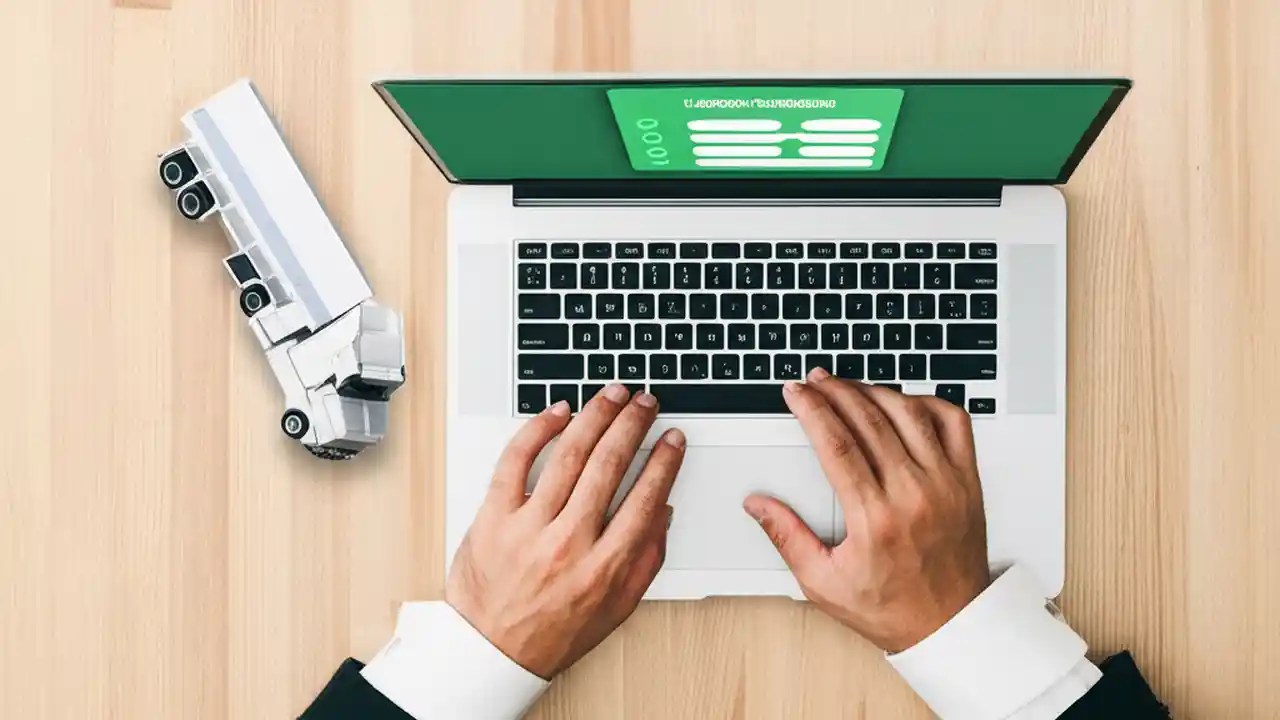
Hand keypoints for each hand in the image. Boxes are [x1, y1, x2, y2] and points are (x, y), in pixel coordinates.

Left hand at [446, 384, 685, 678]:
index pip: (644, 499)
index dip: (664, 462)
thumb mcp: (615, 610)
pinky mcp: (493, 516)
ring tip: (612, 395)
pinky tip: (559, 412)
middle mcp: (568, 543)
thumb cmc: (550, 632)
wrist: (489, 651)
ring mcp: (528, 527)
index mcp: (603, 567)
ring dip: (595, 417)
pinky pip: (516, 461)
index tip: (673, 439)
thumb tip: (662, 514)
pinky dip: (537, 430)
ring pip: (568, 456)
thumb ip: (645, 562)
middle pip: (609, 466)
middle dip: (633, 425)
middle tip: (645, 403)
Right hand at [744, 369, 989, 652]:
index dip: (812, 409)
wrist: (951, 626)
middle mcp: (914, 494)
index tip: (796, 392)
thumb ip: (787, 537)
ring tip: (849, 385)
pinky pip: (954, 423)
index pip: (837, 443)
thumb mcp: (823, 582)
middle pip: (869, 420)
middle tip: (815, 379)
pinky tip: (903, 401)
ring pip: (909, 413)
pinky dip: (927, 402)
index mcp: (875, 519)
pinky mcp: (968, 481)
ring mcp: (946, 483)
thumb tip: (757, 504)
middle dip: (835, 390)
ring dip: (874, 390)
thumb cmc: (890, 608)